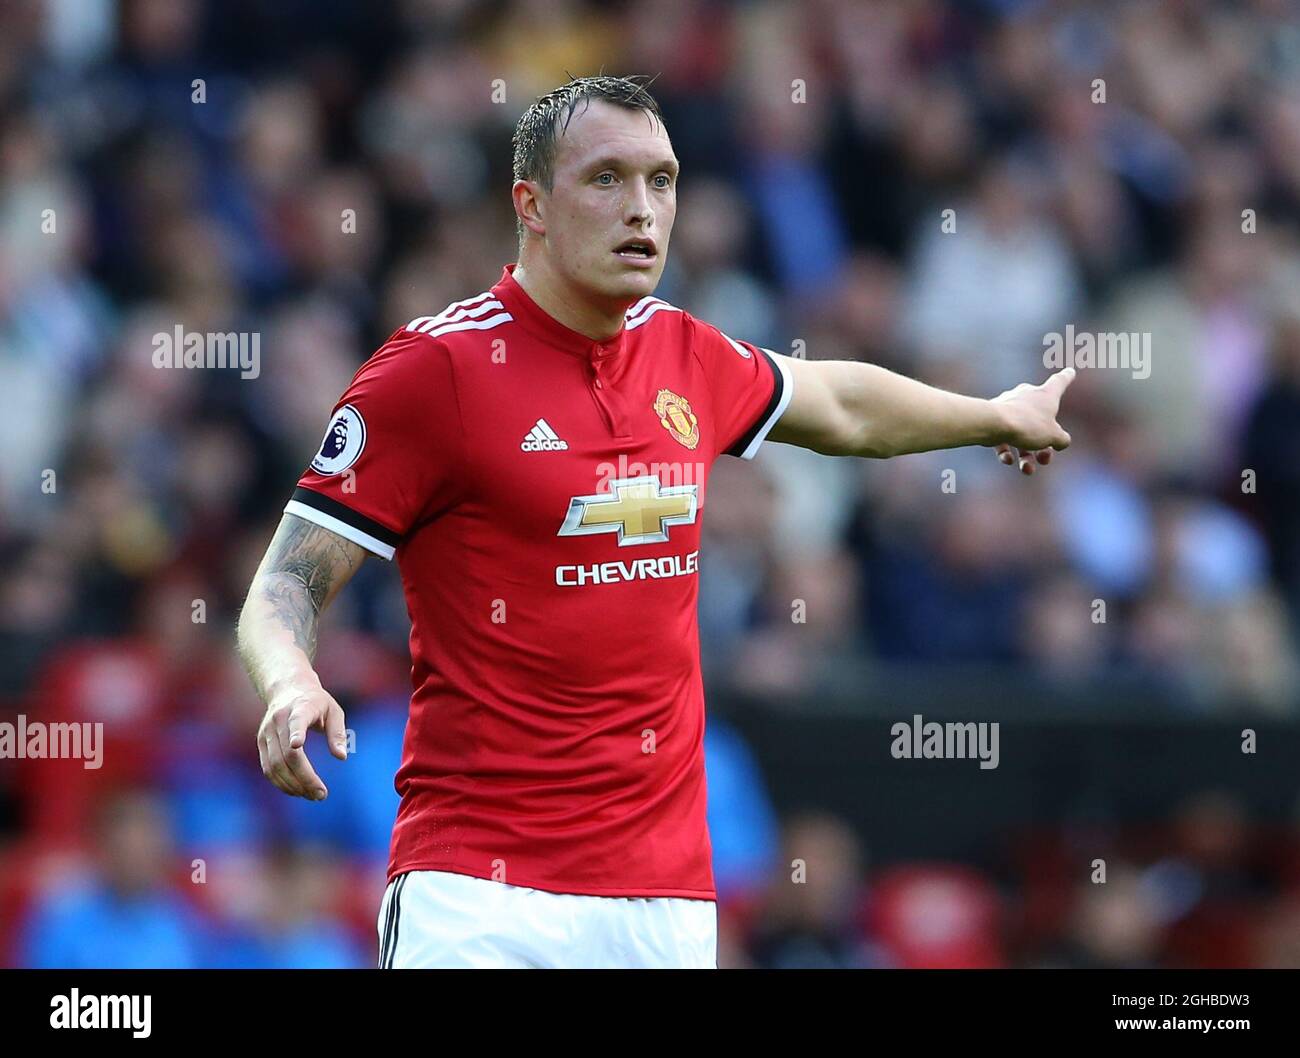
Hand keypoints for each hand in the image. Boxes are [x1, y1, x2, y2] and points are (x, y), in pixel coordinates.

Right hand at [256, 681, 347, 799]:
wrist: (287, 689)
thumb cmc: (317, 702)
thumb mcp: (334, 711)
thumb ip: (337, 733)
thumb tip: (341, 757)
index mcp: (300, 708)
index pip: (297, 721)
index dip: (296, 732)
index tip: (297, 744)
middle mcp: (279, 720)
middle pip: (288, 755)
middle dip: (304, 778)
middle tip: (321, 795)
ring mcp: (266, 732)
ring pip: (275, 765)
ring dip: (293, 785)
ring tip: (312, 796)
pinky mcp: (261, 742)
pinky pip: (268, 768)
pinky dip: (281, 783)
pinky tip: (297, 791)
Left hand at [989, 368, 1074, 475]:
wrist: (993, 423)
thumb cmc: (1028, 424)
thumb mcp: (1053, 436)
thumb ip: (1062, 439)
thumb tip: (1061, 442)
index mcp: (1046, 394)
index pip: (1059, 383)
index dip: (1066, 378)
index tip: (1070, 371)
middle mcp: (1026, 396)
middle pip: (1041, 420)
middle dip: (1044, 445)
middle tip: (1045, 459)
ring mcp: (1008, 406)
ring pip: (1021, 432)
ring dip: (1026, 454)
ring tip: (1027, 469)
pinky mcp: (993, 419)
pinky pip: (1003, 436)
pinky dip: (1007, 450)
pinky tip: (1008, 460)